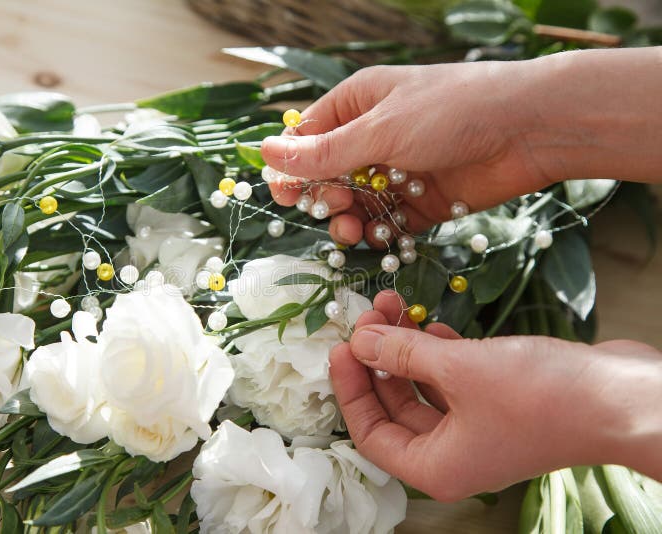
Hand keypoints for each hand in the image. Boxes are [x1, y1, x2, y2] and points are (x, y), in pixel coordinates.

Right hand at [262, 48, 661, 246]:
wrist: (528, 129)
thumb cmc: (451, 111)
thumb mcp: (380, 130)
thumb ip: (324, 152)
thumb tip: (265, 153)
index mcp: (358, 104)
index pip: (309, 137)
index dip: (292, 168)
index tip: (285, 196)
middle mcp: (374, 137)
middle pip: (329, 177)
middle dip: (323, 198)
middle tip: (330, 213)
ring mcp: (398, 171)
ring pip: (356, 204)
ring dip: (347, 220)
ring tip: (352, 230)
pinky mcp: (421, 201)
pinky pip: (387, 223)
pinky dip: (378, 234)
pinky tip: (376, 239)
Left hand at [329, 290, 661, 499]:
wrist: (621, 397)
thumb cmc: (540, 396)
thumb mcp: (458, 369)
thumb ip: (402, 352)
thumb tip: (358, 340)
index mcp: (435, 466)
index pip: (370, 434)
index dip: (350, 389)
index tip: (339, 347)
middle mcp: (453, 453)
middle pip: (393, 408)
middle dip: (377, 358)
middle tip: (367, 315)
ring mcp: (477, 429)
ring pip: (423, 388)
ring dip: (406, 347)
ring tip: (391, 303)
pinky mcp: (498, 403)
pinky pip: (452, 380)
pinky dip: (437, 353)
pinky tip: (428, 321)